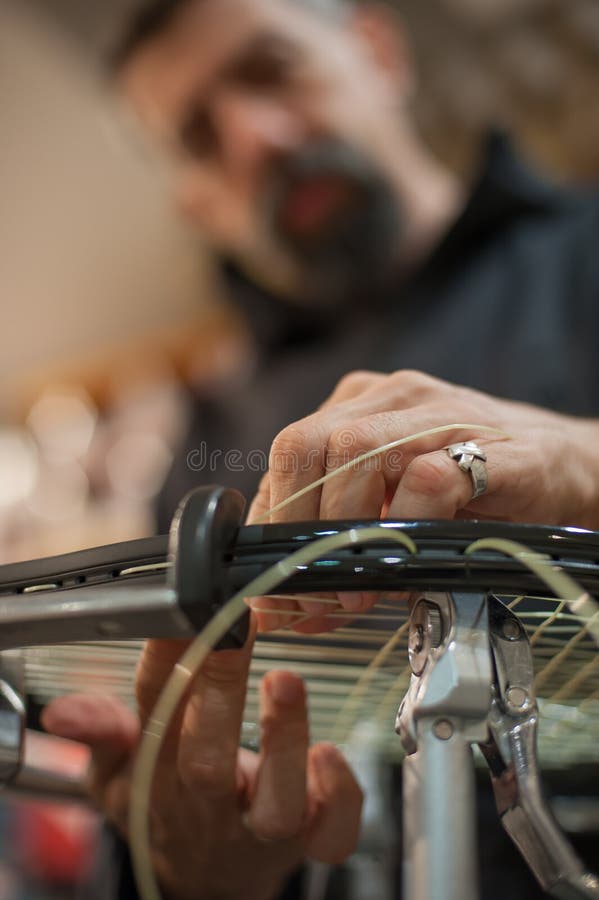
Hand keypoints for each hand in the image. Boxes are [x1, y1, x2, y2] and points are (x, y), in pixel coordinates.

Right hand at [42, 622, 361, 899]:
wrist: (209, 883)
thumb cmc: (167, 809)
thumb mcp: (119, 778)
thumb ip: (101, 736)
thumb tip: (62, 712)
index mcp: (160, 777)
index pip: (154, 711)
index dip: (163, 658)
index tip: (181, 610)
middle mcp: (209, 803)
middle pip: (206, 757)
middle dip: (219, 688)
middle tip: (236, 626)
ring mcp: (260, 827)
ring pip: (276, 801)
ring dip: (284, 741)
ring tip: (286, 681)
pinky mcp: (308, 841)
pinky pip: (330, 833)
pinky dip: (339, 797)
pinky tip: (332, 754)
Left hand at [248, 369, 598, 625]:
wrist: (570, 469)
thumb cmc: (479, 493)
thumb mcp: (398, 515)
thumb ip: (343, 549)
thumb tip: (286, 609)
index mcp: (358, 409)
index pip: (286, 457)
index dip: (271, 525)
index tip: (272, 584)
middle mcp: (387, 398)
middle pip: (301, 444)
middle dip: (291, 525)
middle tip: (308, 586)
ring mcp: (433, 411)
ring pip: (351, 450)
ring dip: (342, 529)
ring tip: (357, 586)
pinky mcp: (481, 440)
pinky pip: (425, 476)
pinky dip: (404, 524)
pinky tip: (408, 555)